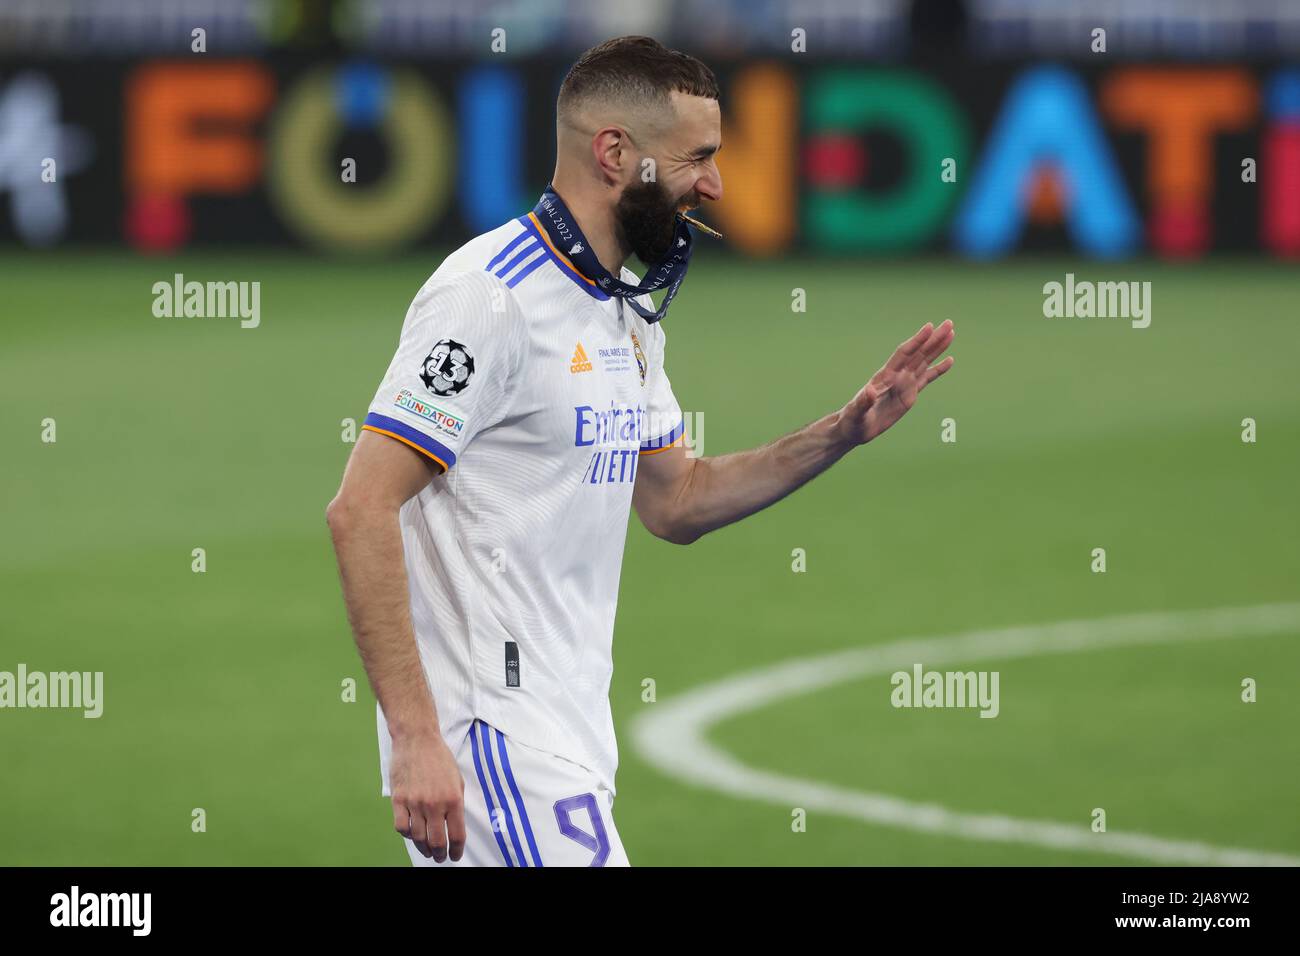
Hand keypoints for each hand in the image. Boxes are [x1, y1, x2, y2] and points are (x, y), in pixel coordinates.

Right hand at [390, 730, 465, 861]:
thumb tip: (454, 825)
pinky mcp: (399, 799)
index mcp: (453, 799)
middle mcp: (435, 803)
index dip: (456, 850)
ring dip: (423, 849)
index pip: (456, 835)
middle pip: (437, 841)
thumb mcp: (457, 779)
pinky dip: (407, 835)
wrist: (417, 739)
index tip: (455, 856)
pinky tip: (412, 834)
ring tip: (427, 851)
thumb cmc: (439, 758)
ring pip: (418, 837)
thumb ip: (456, 803)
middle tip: (440, 857)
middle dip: (440, 854)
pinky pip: (401, 826)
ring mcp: (415, 802)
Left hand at [836, 320, 954, 445]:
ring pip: (924, 361)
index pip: (904, 354)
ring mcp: (904, 384)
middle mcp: (896, 376)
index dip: (916, 340)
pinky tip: (950, 360)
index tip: (929, 327)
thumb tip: (869, 391)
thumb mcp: (856, 412)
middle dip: (933, 339)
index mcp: (885, 376)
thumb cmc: (853, 419)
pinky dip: (938, 369)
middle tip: (949, 323)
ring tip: (951, 333)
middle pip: (918, 353)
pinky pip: (927, 378)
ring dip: (937, 348)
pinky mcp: (909, 394)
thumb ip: (863, 402)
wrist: (855, 427)